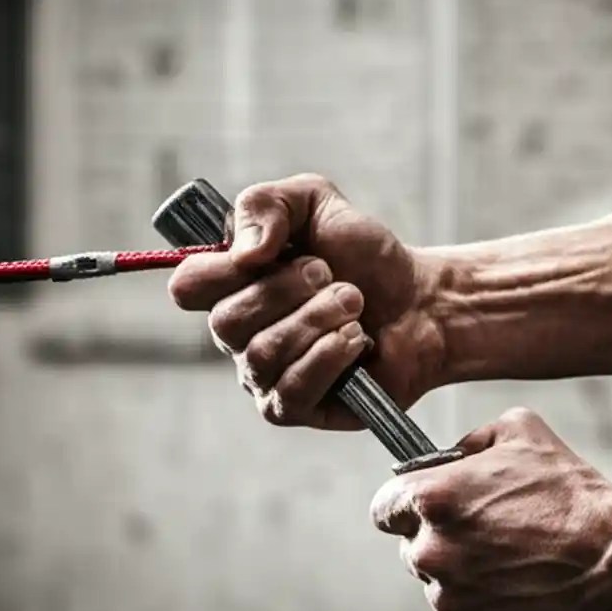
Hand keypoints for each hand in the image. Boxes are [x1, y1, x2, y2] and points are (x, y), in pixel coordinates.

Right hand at [168, 173, 446, 428]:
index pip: (188, 286)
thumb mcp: (316, 202)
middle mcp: (240, 335)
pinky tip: (358, 341)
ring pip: (263, 355)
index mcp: (232, 286)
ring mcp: (265, 376)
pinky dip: (329, 357)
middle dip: (289, 291)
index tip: (277, 250)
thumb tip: (243, 253)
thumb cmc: (366, 257)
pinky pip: (290, 391)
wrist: (423, 301)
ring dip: (319, 319)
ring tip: (355, 304)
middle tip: (335, 278)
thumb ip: (265, 204)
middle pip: (226, 321)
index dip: (225, 268)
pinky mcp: (298, 408)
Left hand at [370, 408, 611, 610]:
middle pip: (414, 548)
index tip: (430, 508)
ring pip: (442, 588)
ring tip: (516, 562)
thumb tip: (455, 455)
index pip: (384, 508)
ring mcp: (450, 601)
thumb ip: (472, 440)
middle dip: (444, 540)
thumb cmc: (570, 491)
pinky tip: (522, 590)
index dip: (406, 505)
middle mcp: (432, 551)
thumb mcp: (520, 431)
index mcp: (431, 499)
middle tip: (491, 532)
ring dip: (467, 577)